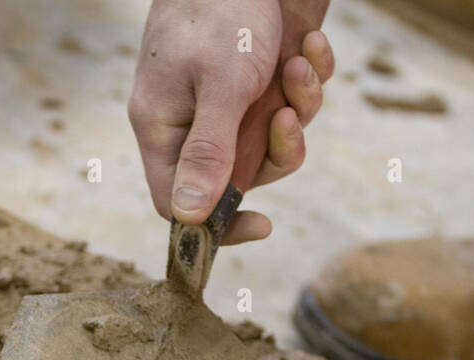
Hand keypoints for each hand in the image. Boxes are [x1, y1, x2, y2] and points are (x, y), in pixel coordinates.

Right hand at [128, 0, 333, 243]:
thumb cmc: (220, 10)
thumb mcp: (220, 86)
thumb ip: (208, 153)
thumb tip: (188, 219)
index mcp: (164, 127)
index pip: (177, 202)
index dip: (217, 222)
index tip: (261, 223)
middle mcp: (194, 121)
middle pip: (239, 176)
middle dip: (277, 150)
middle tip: (288, 118)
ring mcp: (230, 101)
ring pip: (274, 140)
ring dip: (300, 107)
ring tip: (297, 66)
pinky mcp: (263, 78)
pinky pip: (294, 101)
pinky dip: (309, 77)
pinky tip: (308, 45)